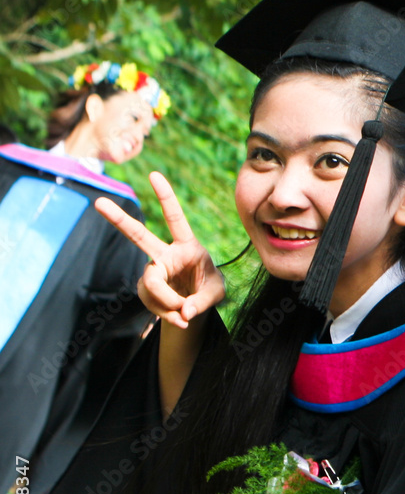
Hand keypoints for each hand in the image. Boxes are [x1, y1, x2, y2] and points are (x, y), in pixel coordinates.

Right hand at [95, 171, 224, 329]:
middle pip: (138, 236)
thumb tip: (183, 312)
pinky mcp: (145, 289)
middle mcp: (165, 254)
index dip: (166, 197)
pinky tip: (179, 319)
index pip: (175, 218)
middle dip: (118, 220)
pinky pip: (151, 302)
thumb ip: (203, 301)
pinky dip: (166, 314)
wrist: (196, 308)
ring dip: (168, 302)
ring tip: (185, 314)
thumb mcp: (217, 294)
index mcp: (187, 246)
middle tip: (98, 201)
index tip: (154, 174)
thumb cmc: (210, 290)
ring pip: (151, 284)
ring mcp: (152, 271)